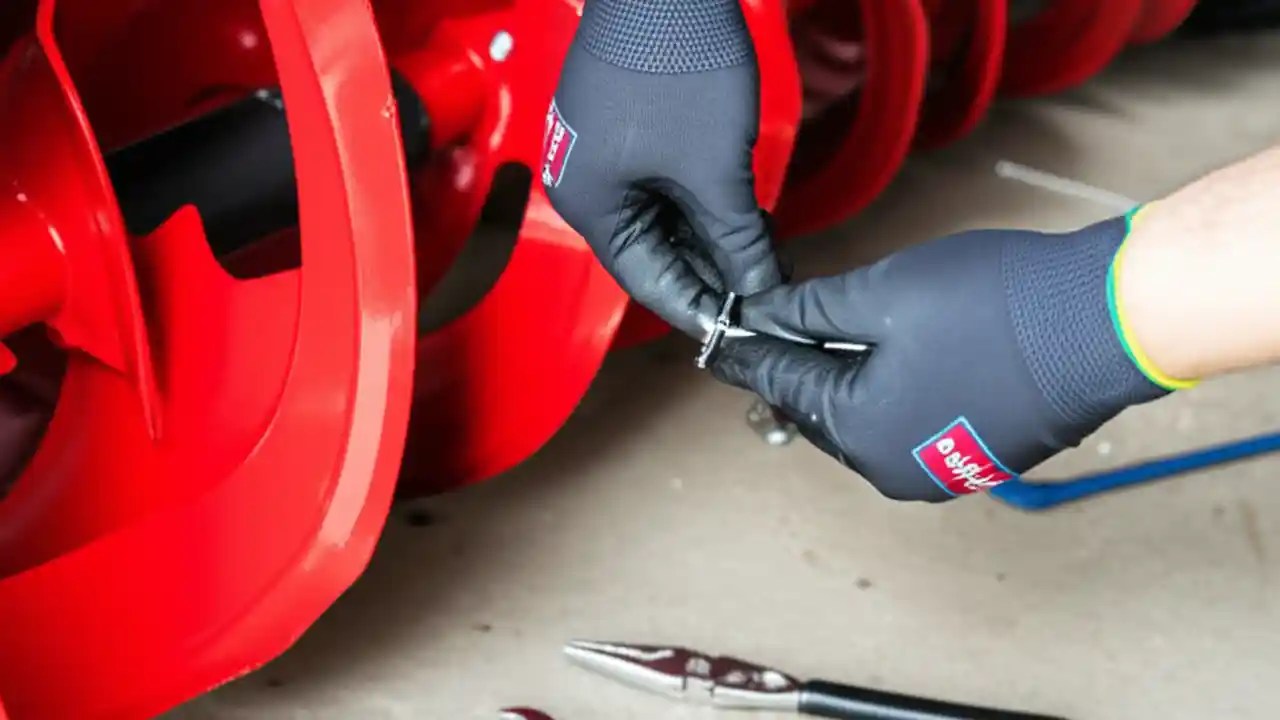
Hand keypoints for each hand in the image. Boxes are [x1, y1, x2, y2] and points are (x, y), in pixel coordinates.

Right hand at [544, 0, 780, 337]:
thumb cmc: (677, 63)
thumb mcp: (717, 170)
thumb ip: (738, 239)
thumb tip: (760, 288)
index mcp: (592, 206)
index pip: (649, 283)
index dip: (701, 310)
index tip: (743, 330)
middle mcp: (590, 187)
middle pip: (657, 254)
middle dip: (715, 274)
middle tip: (766, 294)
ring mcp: (607, 156)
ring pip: (665, 220)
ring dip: (715, 241)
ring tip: (767, 260)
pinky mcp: (628, 129)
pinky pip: (666, 186)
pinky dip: (705, 205)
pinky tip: (747, 219)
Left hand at [710, 216, 1170, 501]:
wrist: (1102, 324)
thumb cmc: (994, 305)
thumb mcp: (881, 294)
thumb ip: (809, 311)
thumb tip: (764, 315)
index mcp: (857, 430)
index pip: (781, 382)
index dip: (747, 351)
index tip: (718, 339)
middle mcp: (891, 467)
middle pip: (821, 407)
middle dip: (799, 362)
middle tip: (775, 322)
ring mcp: (939, 470)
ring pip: (866, 418)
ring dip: (847, 375)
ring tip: (832, 331)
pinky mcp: (976, 457)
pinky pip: (910, 424)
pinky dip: (892, 389)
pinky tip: (893, 353)